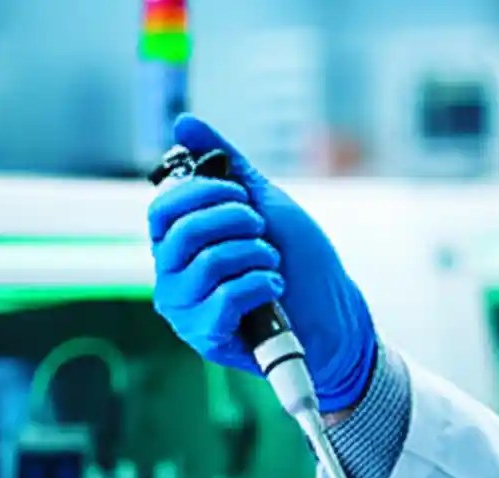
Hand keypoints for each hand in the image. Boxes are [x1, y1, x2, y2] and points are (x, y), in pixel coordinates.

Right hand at [147, 114, 376, 412]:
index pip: (163, 208)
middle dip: (238, 223)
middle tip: (264, 233)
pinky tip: (274, 291)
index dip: (203, 195)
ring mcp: (186, 307)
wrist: (334, 313)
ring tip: (273, 265)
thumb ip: (224, 164)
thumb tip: (185, 122)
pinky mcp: (206, 335)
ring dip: (257, 256)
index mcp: (179, 241)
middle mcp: (172, 274)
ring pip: (209, 262)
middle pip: (184, 231)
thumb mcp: (264, 201)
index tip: (242, 198)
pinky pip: (224, 297)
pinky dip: (261, 285)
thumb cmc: (300, 261)